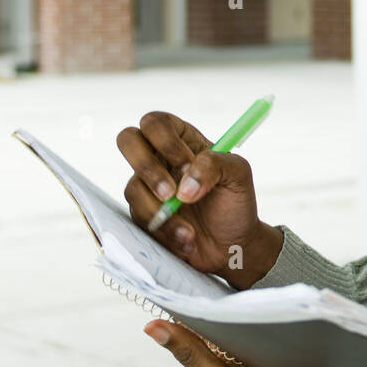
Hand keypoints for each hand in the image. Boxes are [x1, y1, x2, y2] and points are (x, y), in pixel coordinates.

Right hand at [116, 110, 282, 288]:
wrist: (231, 243)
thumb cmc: (234, 201)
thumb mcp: (238, 174)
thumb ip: (215, 165)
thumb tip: (184, 186)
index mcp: (183, 139)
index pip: (156, 123)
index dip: (165, 142)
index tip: (187, 166)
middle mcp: (159, 158)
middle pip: (128, 140)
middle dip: (147, 167)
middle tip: (170, 194)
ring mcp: (147, 186)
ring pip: (133, 188)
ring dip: (161, 212)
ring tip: (189, 231)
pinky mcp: (142, 213)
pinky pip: (138, 218)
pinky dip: (164, 230)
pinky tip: (186, 238)